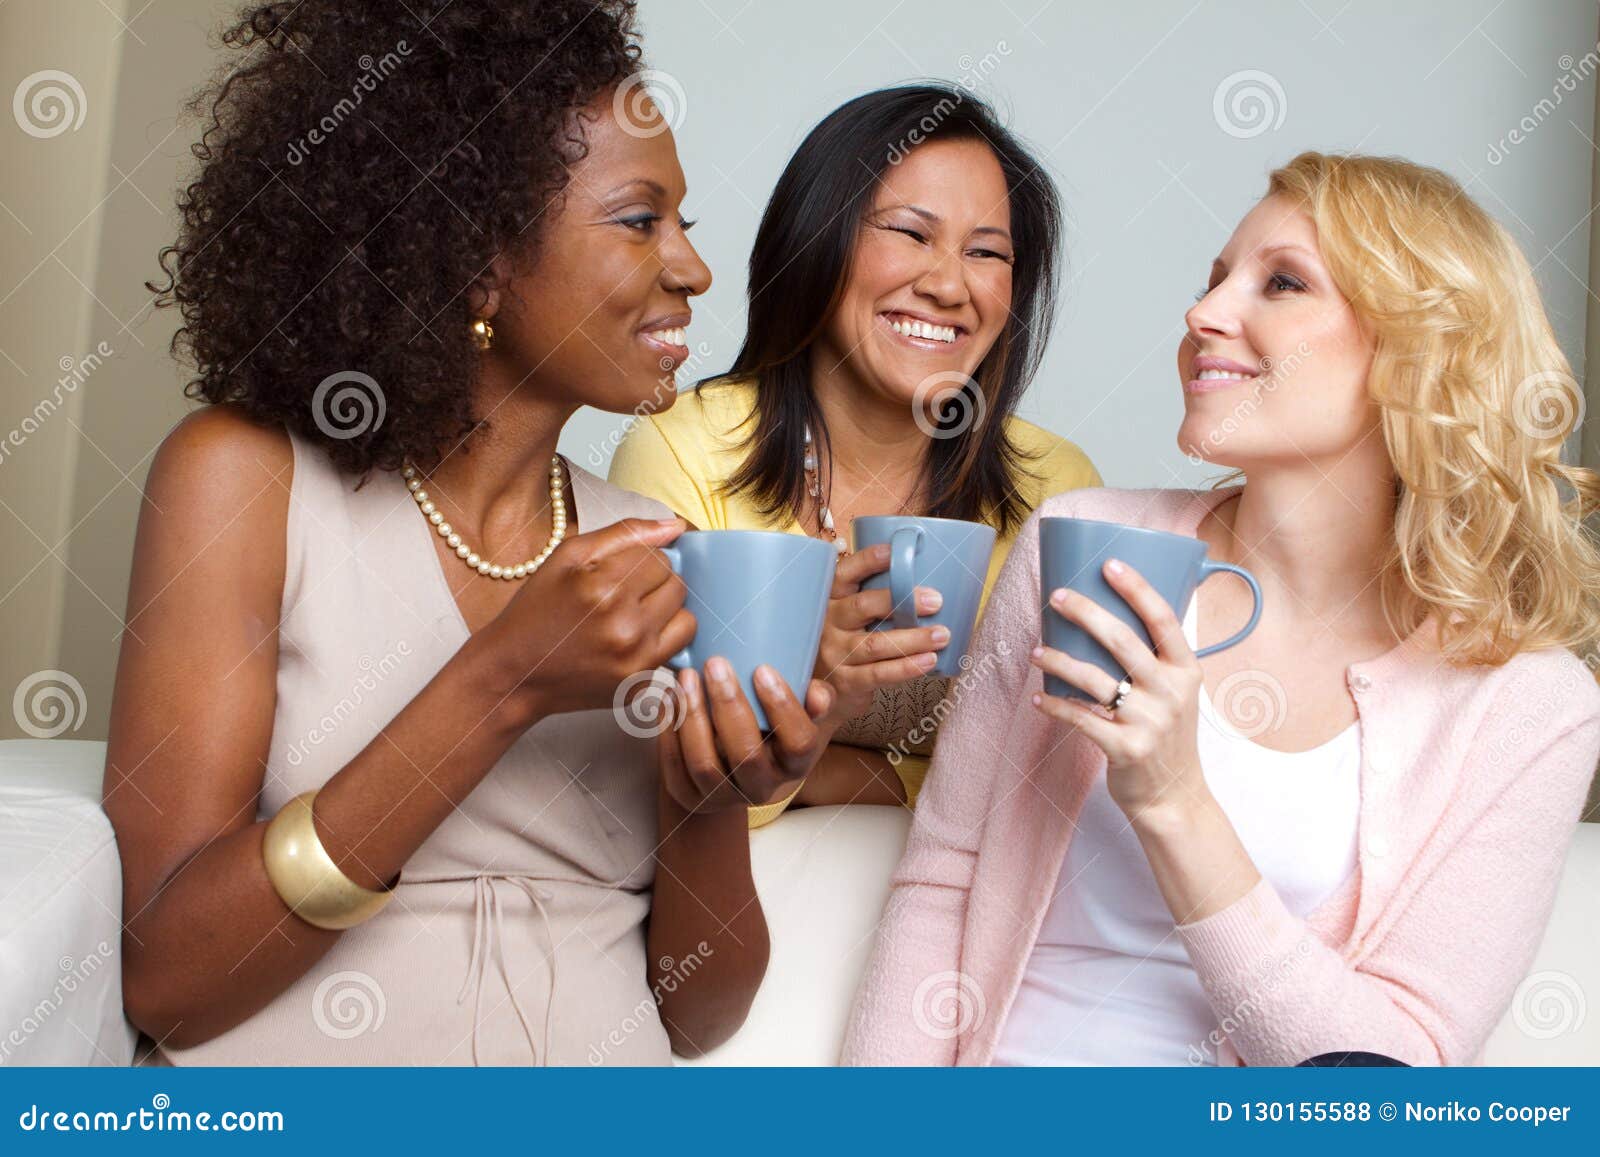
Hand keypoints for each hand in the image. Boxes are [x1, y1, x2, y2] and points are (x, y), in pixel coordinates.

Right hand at [479, 516, 695, 718]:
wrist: (514, 672)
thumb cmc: (537, 609)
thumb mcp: (567, 556)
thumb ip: (624, 533)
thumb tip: (676, 527)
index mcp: (603, 586)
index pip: (661, 558)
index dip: (642, 561)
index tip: (619, 572)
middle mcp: (624, 624)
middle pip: (676, 585)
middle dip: (656, 584)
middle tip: (624, 593)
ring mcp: (635, 658)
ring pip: (686, 617)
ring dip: (666, 612)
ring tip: (633, 615)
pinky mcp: (640, 683)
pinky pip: (679, 649)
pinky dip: (664, 640)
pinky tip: (635, 638)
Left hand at [658, 657, 834, 813]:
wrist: (729, 763)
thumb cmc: (767, 722)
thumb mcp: (795, 710)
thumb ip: (812, 697)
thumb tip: (817, 694)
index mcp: (794, 765)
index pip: (799, 743)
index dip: (783, 708)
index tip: (763, 669)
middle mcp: (761, 787)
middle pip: (747, 755)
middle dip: (729, 705)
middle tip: (715, 664)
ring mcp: (723, 797)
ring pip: (705, 764)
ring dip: (693, 716)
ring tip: (686, 677)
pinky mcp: (690, 796)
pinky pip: (675, 767)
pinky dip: (670, 730)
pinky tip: (670, 698)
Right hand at [814, 544, 947, 723]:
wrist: (819, 694)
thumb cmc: (846, 642)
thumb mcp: (847, 616)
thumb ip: (872, 598)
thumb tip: (922, 572)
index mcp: (829, 599)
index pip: (844, 574)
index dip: (867, 561)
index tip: (893, 551)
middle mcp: (828, 624)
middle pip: (862, 606)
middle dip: (901, 601)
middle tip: (936, 600)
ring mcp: (835, 654)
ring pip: (876, 643)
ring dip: (913, 638)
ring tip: (942, 634)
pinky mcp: (846, 681)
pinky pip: (879, 674)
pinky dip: (906, 667)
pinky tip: (929, 660)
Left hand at [1027, 558, 1207, 820]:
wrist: (1175, 798)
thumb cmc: (1169, 737)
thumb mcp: (1178, 694)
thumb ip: (1156, 662)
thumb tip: (1110, 619)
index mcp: (1187, 670)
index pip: (1164, 619)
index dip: (1137, 588)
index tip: (1109, 563)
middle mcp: (1171, 692)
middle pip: (1122, 640)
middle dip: (1084, 612)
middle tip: (1055, 597)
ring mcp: (1150, 722)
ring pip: (1094, 679)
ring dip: (1058, 661)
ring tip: (1035, 651)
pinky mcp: (1126, 749)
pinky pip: (1081, 719)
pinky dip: (1055, 707)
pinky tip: (1038, 699)